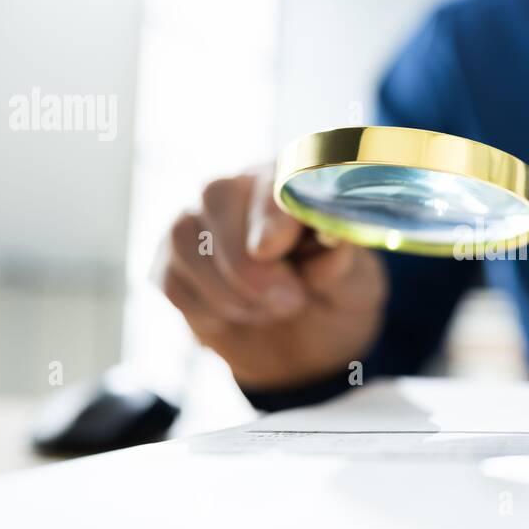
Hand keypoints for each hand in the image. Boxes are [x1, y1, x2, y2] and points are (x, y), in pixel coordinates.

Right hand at [154, 163, 387, 389]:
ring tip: (272, 310)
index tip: (271, 248)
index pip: (274, 178)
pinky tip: (240, 314)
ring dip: (230, 291)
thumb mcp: (357, 287)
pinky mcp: (172, 262)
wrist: (305, 350)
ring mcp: (199, 222)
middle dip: (247, 262)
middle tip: (291, 301)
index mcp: (293, 182)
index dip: (269, 211)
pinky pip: (171, 280)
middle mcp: (241, 189)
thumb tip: (332, 237)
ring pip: (186, 238)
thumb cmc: (334, 301)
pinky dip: (208, 309)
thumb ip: (343, 261)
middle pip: (217, 196)